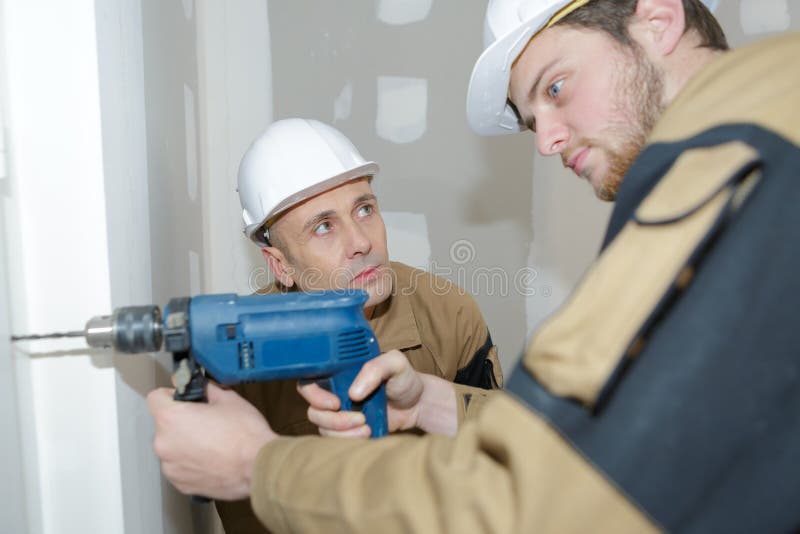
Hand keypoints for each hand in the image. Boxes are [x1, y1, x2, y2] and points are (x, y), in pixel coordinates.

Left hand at [147, 381, 275, 499]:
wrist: (258, 467)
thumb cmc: (245, 434)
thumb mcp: (228, 398)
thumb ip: (204, 388)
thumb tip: (195, 384)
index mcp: (171, 418)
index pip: (155, 397)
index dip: (172, 395)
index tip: (187, 400)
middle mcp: (164, 444)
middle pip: (164, 424)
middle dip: (181, 421)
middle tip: (207, 422)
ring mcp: (170, 467)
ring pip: (172, 447)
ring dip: (185, 443)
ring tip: (212, 444)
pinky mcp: (180, 484)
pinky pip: (179, 467)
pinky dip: (191, 463)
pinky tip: (212, 460)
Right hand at [299, 349, 456, 437]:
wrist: (417, 404)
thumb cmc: (404, 379)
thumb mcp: (395, 364)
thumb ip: (375, 368)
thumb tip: (353, 393)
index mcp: (338, 374)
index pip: (308, 383)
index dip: (313, 395)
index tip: (335, 403)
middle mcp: (334, 394)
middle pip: (314, 411)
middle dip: (333, 419)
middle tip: (358, 417)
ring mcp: (340, 414)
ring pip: (323, 428)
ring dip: (342, 432)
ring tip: (366, 426)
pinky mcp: (348, 431)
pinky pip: (336, 441)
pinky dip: (349, 440)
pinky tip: (368, 433)